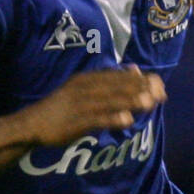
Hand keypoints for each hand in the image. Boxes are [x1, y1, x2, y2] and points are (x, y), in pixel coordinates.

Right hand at [21, 65, 165, 146]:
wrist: (32, 124)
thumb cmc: (62, 108)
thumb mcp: (83, 89)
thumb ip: (109, 81)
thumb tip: (136, 70)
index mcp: (88, 79)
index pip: (118, 76)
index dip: (140, 80)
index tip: (160, 84)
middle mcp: (84, 88)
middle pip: (116, 87)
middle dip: (139, 90)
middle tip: (160, 93)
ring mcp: (79, 105)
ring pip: (108, 102)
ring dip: (129, 102)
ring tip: (149, 103)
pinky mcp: (75, 122)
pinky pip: (96, 119)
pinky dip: (112, 119)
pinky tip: (127, 120)